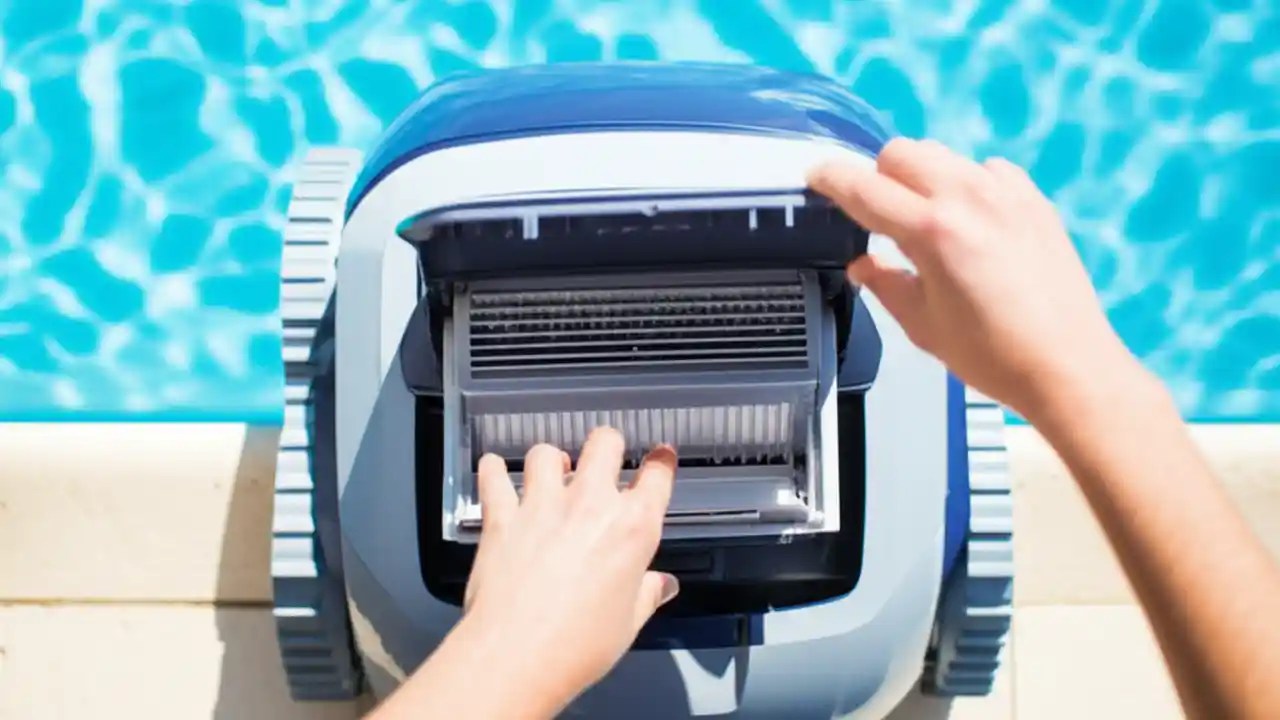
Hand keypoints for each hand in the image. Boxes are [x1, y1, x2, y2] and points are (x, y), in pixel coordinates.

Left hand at [461, 428, 679, 713]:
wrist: (515, 655)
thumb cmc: (577, 647)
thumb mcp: (628, 624)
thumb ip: (646, 595)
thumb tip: (662, 586)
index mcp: (632, 528)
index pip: (658, 476)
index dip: (662, 461)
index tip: (661, 457)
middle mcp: (590, 504)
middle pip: (604, 442)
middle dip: (607, 445)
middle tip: (603, 459)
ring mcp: (542, 505)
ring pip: (546, 453)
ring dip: (550, 459)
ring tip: (549, 471)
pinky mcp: (502, 516)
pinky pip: (493, 476)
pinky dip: (491, 470)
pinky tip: (492, 470)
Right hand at [807, 138, 1140, 419]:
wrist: (1068, 365)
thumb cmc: (991, 355)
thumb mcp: (922, 326)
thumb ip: (885, 283)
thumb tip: (863, 263)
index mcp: (932, 232)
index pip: (864, 188)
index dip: (832, 180)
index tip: (816, 179)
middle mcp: (968, 198)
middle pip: (902, 153)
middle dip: (879, 177)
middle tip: (878, 215)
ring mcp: (1006, 193)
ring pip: (943, 155)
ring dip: (921, 177)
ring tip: (925, 220)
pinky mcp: (1033, 199)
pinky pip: (986, 170)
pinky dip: (966, 185)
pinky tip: (970, 222)